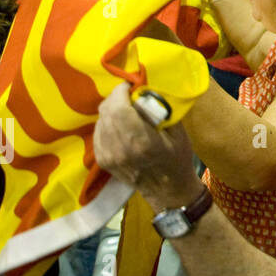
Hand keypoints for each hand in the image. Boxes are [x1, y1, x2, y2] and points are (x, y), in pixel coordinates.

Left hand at [92, 83, 202, 210]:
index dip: (121, 91)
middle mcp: (119, 149)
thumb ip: (160, 111)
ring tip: (124, 106)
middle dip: (115, 97)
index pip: (119, 108)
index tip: (130, 85)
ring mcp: (108, 156)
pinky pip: (98, 131)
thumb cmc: (178, 159)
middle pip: (107, 112)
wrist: (167, 191)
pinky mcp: (103, 160)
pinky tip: (118, 121)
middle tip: (128, 92)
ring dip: (111, 108)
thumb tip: (145, 90)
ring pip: (100, 120)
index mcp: (140, 142)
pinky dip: (106, 121)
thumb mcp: (178, 132)